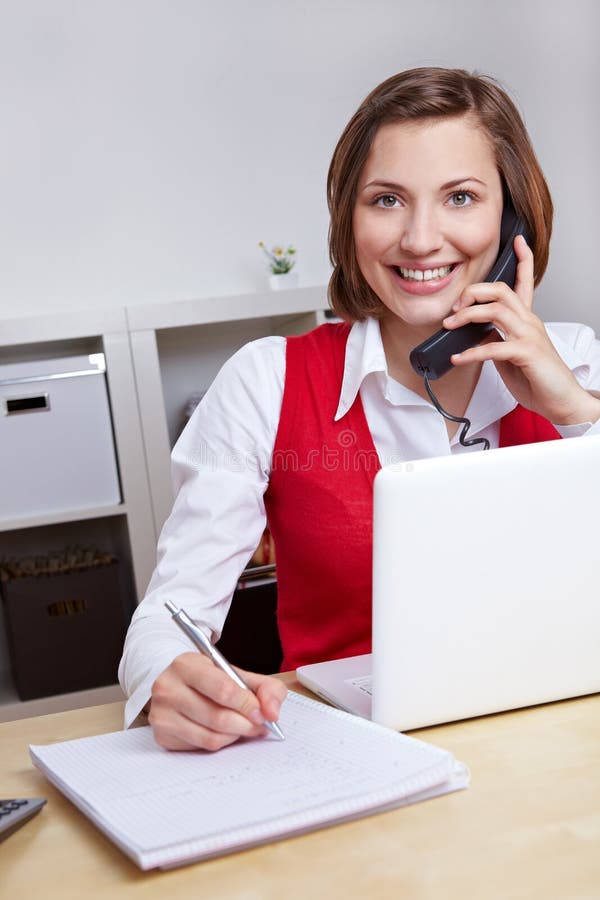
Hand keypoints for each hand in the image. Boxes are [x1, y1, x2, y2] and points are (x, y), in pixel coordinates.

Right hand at [148, 652, 286, 750]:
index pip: (223, 690)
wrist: (181, 686)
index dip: (247, 705)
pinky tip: (225, 732)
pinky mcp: (162, 735)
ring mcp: (161, 713)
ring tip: (244, 728)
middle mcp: (168, 688)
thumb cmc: (213, 680)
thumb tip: (272, 713)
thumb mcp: (239, 674)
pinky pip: (200, 747)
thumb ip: (266, 688)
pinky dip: (220, 742)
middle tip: (259, 725)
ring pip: (210, 736)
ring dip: (235, 736)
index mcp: (186, 664)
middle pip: (217, 717)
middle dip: (245, 724)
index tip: (261, 713)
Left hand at [443, 235, 599, 425]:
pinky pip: (493, 347)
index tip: (517, 241)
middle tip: (453, 308)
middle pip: (500, 291)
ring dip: (467, 316)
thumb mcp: (510, 355)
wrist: (560, 401)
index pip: (525, 282)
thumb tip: (474, 334)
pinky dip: (471, 352)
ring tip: (449, 327)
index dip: (523, 259)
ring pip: (496, 311)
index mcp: (527, 320)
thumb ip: (495, 340)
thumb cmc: (537, 379)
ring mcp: (530, 336)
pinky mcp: (527, 353)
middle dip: (472, 293)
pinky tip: (458, 358)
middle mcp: (530, 322)